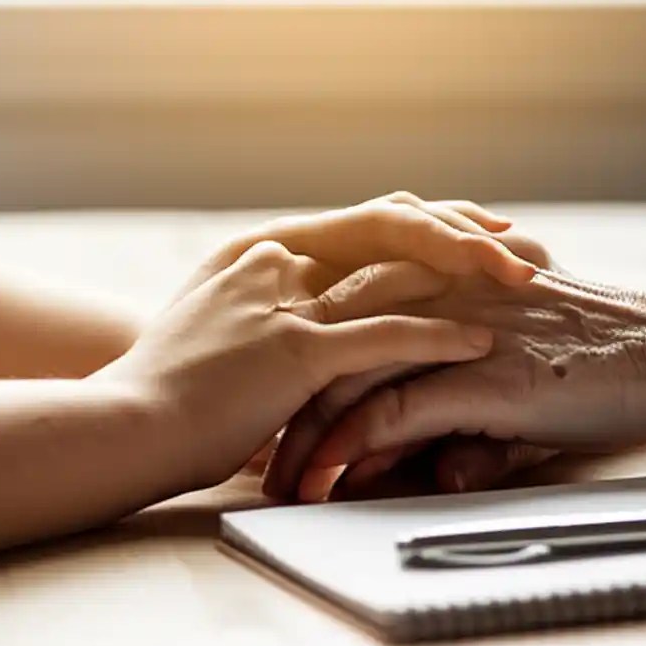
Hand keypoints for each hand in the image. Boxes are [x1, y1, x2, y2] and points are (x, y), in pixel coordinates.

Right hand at [94, 207, 521, 489]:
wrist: (124, 428)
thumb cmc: (166, 394)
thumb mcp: (214, 332)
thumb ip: (263, 316)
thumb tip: (314, 328)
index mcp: (256, 249)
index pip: (361, 217)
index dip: (425, 218)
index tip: (474, 228)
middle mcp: (273, 259)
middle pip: (388, 222)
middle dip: (460, 230)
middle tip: (517, 245)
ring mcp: (283, 301)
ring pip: (396, 269)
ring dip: (467, 273)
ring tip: (522, 281)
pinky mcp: (293, 351)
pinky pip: (385, 337)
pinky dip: (439, 338)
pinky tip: (481, 344)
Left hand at [265, 270, 645, 500]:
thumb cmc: (588, 356)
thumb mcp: (505, 354)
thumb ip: (447, 389)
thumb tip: (413, 459)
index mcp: (434, 269)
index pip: (339, 309)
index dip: (296, 360)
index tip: (265, 406)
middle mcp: (434, 288)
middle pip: (327, 339)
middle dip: (284, 398)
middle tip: (254, 448)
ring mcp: (454, 327)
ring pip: (349, 374)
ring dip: (307, 432)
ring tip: (280, 479)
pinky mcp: (482, 372)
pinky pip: (398, 408)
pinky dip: (356, 445)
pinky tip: (332, 475)